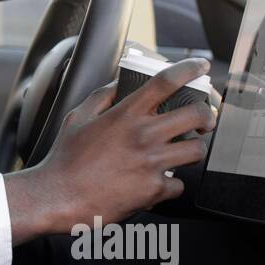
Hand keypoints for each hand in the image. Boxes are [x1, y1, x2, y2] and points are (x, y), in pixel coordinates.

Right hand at [3, 58, 216, 241]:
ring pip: (197, 150)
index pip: (166, 81)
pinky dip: (170, 185)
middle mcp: (143, 135)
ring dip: (193, 149)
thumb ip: (102, 96)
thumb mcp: (78, 118)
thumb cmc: (65, 159)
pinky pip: (179, 185)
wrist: (58, 197)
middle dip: (207, 115)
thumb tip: (119, 83)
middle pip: (196, 114)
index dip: (189, 69)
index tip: (200, 67)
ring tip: (182, 152)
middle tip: (204, 120)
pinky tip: (155, 182)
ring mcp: (151, 163)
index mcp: (125, 114)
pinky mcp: (154, 190)